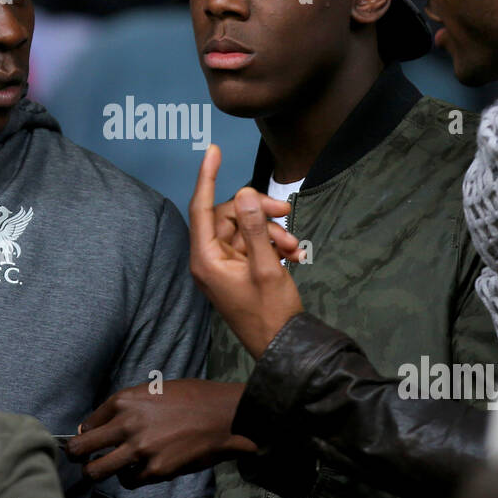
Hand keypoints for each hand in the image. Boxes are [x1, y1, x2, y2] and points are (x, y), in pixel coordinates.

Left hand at [66, 379, 254, 485]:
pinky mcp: (155, 470)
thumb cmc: (193, 398)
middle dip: (75, 455)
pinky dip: (131, 477)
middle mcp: (126, 424)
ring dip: (96, 472)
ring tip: (103, 470)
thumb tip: (105, 425)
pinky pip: (129, 481)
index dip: (87, 433)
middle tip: (79, 459)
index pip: (88, 423)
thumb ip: (129, 406)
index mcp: (125, 400)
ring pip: (96, 471)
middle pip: (80, 448)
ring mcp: (139, 450)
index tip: (91, 439)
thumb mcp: (155, 390)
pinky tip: (140, 469)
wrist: (225, 415)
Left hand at [188, 145, 304, 358]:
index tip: (213, 150)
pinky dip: (272, 244)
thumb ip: (257, 229)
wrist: (283, 348)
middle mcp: (209, 259)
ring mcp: (223, 266)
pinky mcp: (237, 271)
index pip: (201, 207)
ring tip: (295, 247)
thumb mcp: (268, 267)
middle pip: (230, 215)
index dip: (207, 176)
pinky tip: (294, 254)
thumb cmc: (271, 313)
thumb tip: (245, 194)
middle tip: (287, 213)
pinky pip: (252, 245)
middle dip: (260, 212)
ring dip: (272, 231)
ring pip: (245, 229)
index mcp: (206, 259)